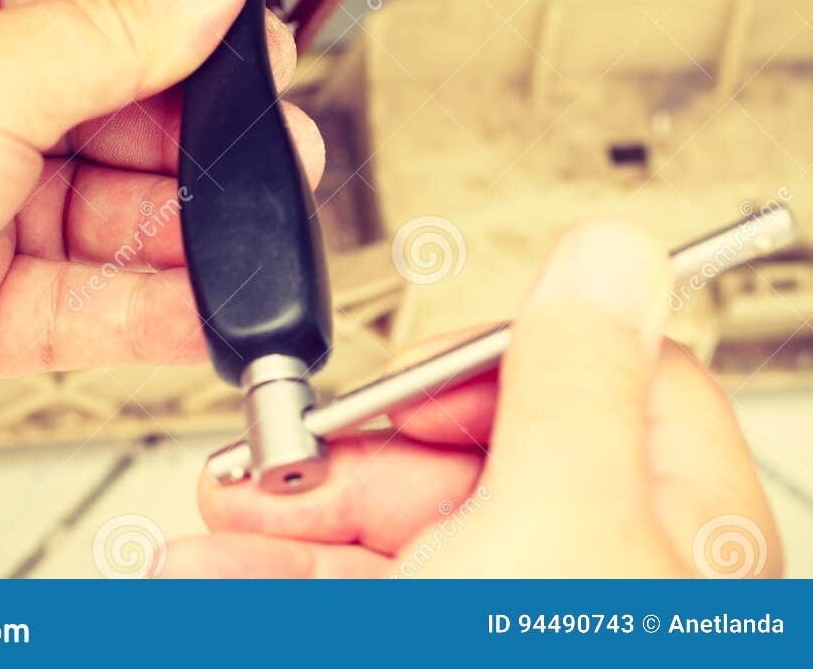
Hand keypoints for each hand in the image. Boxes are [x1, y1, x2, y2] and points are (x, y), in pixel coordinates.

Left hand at [0, 0, 320, 475]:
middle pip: (99, 93)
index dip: (166, 10)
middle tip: (268, 136)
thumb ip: (116, 31)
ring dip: (181, 215)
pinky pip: (79, 291)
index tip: (242, 35)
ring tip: (260, 220)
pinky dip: (149, 298)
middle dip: (188, 122)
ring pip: (98, 198)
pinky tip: (208, 297)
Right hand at [165, 221, 780, 577]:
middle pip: (467, 466)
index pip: (600, 384)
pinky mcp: (445, 652)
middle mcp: (600, 576)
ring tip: (203, 528)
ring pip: (395, 545)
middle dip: (343, 458)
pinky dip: (273, 582)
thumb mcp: (560, 517)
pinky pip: (358, 600)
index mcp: (673, 527)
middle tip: (270, 459)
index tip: (405, 378)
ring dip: (280, 528)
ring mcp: (519, 619)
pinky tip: (207, 572)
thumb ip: (574, 374)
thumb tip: (617, 248)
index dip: (487, 361)